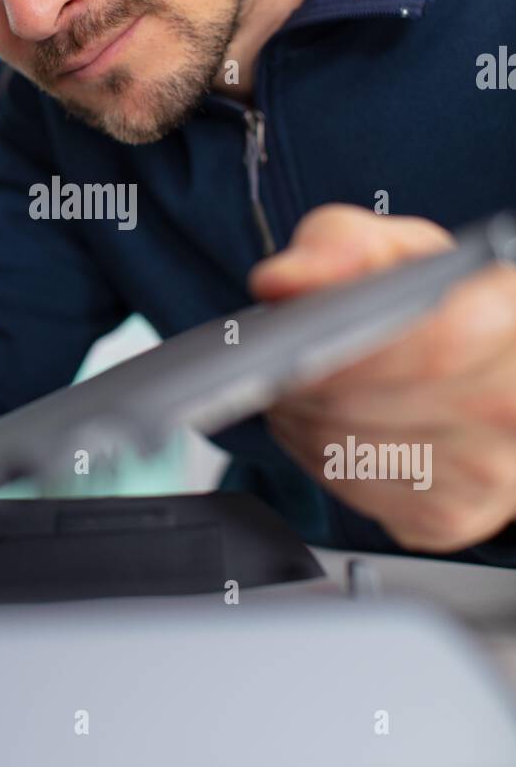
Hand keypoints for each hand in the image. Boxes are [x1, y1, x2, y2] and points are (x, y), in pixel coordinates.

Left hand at [249, 204, 515, 553]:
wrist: (481, 364)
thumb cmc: (442, 302)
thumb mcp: (396, 249)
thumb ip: (339, 247)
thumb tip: (284, 282)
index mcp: (514, 322)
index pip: (435, 348)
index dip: (348, 352)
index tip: (293, 345)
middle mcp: (514, 404)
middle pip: (380, 406)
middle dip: (308, 384)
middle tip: (274, 361)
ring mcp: (490, 474)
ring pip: (356, 456)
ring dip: (303, 423)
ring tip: (293, 387)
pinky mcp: (450, 519)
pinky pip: (354, 495)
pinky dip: (317, 459)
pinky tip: (321, 425)